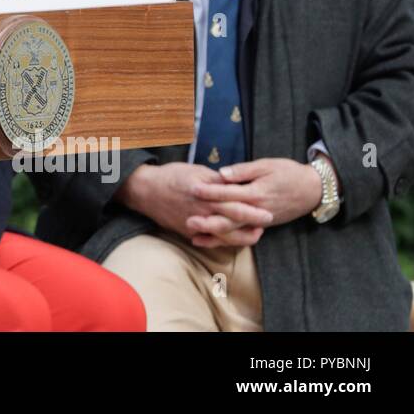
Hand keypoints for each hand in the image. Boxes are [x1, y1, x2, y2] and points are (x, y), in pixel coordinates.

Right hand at [117, 162, 273, 248]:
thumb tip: (235, 183)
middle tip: (268, 223)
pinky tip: (234, 240)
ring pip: (223, 236)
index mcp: (206, 195)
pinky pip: (210, 240)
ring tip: (255, 235)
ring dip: (242, 237)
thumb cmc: (172, 176)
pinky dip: (224, 242)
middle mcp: (202, 212)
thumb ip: (217, 180)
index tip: (267, 211)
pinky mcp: (188, 232)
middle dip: (252, 224)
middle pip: (232, 222)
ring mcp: (195, 224)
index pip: (234, 204)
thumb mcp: (196, 171)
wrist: (146, 190)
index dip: (252, 209)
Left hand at [188, 158, 324, 244]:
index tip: (192, 188)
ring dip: (213, 234)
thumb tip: (221, 173)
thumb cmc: (288, 173)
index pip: (230, 193)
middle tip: (187, 219)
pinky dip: (224, 240)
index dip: (210, 191)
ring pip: (234, 232)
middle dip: (208, 220)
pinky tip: (208, 240)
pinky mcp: (261, 226)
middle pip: (230, 218)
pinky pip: (241, 236)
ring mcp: (260, 221)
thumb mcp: (266, 165)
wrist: (313, 189)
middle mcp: (257, 210)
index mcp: (257, 193)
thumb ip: (243, 170)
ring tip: (192, 234)